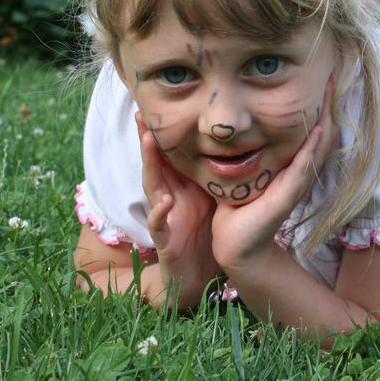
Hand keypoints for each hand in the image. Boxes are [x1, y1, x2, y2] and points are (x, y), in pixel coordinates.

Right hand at [137, 112, 217, 306]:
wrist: (199, 275)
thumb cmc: (205, 233)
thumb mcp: (212, 198)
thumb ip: (216, 174)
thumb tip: (237, 146)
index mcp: (181, 187)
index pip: (171, 155)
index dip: (166, 132)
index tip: (162, 105)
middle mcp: (169, 197)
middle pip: (155, 163)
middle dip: (147, 138)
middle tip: (142, 112)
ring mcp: (164, 217)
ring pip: (152, 185)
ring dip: (149, 163)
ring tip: (148, 140)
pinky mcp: (164, 240)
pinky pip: (158, 224)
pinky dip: (158, 213)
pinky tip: (162, 202)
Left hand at [211, 78, 334, 273]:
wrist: (235, 244)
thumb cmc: (238, 206)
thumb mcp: (245, 168)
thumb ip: (249, 148)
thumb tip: (240, 122)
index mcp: (291, 163)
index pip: (312, 127)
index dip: (319, 103)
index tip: (321, 74)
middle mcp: (300, 170)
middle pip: (323, 130)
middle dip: (328, 103)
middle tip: (334, 72)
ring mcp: (297, 182)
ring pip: (320, 144)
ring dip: (327, 117)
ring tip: (331, 90)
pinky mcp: (288, 194)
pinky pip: (304, 165)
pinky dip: (313, 146)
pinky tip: (319, 128)